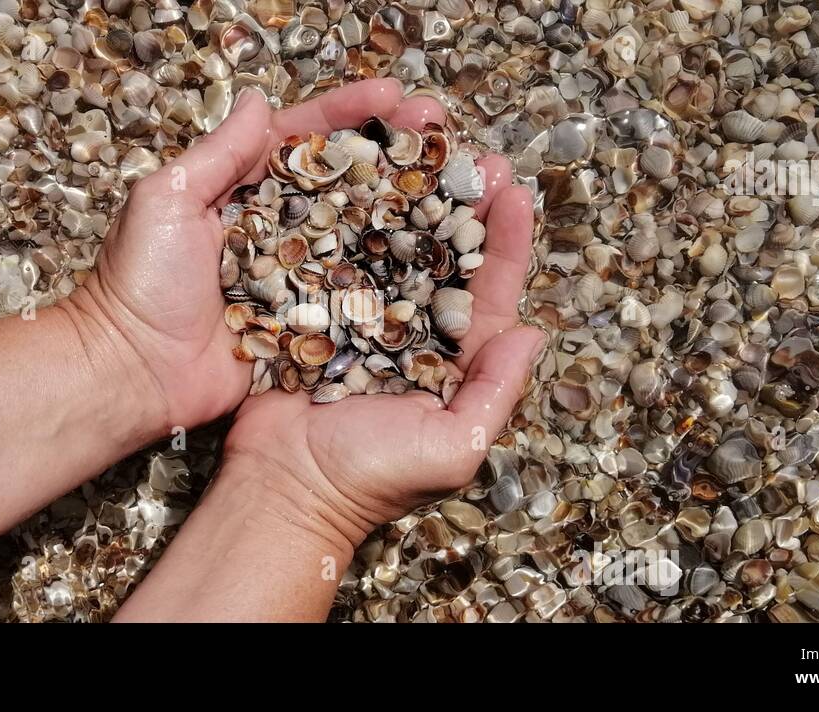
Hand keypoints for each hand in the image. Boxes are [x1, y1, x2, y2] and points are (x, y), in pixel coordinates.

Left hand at [63, 79, 446, 432]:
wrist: (130, 371)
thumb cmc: (137, 283)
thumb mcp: (167, 201)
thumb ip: (217, 155)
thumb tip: (257, 100)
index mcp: (241, 191)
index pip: (304, 140)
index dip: (350, 115)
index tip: (396, 97)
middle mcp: (277, 229)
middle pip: (346, 182)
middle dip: (396, 154)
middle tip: (443, 131)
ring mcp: (295, 277)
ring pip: (361, 235)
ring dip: (407, 209)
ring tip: (456, 186)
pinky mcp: (305, 323)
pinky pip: (356, 297)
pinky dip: (396, 278)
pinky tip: (438, 259)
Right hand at [220, 138, 541, 549]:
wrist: (283, 489)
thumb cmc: (371, 479)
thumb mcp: (453, 446)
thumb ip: (496, 392)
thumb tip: (534, 333)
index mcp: (451, 363)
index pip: (488, 294)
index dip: (505, 243)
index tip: (515, 193)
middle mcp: (411, 334)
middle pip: (444, 258)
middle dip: (462, 205)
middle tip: (474, 155)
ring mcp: (361, 320)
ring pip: (392, 248)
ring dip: (409, 201)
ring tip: (421, 151)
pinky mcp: (315, 313)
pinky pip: (336, 258)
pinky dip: (348, 220)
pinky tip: (358, 179)